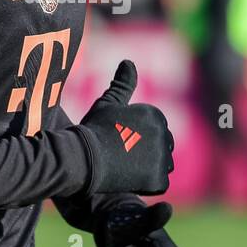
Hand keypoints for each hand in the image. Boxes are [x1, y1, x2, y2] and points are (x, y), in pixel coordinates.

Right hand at [76, 60, 173, 196]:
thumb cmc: (93, 130)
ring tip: (125, 168)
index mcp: (154, 114)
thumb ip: (123, 84)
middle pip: (162, 147)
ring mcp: (162, 156)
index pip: (155, 130)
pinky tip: (129, 179)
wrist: (83, 157)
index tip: (119, 142)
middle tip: (121, 157)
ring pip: (162, 166)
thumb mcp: (107, 104)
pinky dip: (146, 185)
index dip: (136, 139)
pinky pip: (159, 184)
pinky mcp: (158, 178)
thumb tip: (128, 62)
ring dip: (148, 169)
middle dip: (145, 153)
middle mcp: (163, 132)